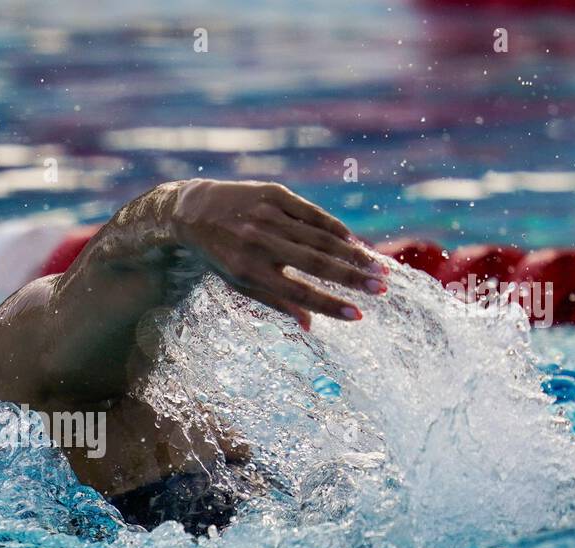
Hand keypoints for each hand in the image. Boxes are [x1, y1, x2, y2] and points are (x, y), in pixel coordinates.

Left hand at [171, 179, 385, 329]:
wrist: (192, 211)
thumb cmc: (221, 255)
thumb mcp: (239, 284)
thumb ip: (276, 302)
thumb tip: (310, 326)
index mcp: (249, 271)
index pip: (298, 292)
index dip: (330, 304)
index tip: (358, 315)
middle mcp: (258, 243)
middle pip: (315, 263)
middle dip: (352, 277)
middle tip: (382, 288)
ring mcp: (266, 216)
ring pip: (319, 237)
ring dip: (352, 253)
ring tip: (377, 267)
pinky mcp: (273, 193)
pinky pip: (311, 212)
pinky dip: (334, 227)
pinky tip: (354, 240)